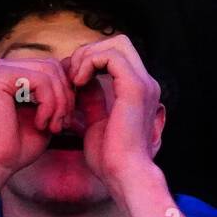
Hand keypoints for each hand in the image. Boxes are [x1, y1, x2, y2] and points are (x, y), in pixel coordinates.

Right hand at [0, 57, 75, 175]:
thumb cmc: (20, 145)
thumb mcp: (48, 112)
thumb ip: (58, 89)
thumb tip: (76, 65)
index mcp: (10, 72)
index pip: (53, 67)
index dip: (67, 92)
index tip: (66, 120)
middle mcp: (1, 65)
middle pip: (53, 66)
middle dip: (65, 97)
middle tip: (61, 124)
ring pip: (50, 72)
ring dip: (59, 103)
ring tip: (53, 126)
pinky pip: (41, 81)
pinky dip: (48, 105)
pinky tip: (40, 124)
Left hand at [63, 36, 162, 185]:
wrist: (124, 175)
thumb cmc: (110, 158)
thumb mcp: (96, 122)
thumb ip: (92, 100)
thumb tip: (80, 83)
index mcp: (139, 90)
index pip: (117, 55)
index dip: (91, 59)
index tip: (71, 79)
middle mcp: (146, 82)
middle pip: (119, 42)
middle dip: (90, 52)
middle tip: (72, 74)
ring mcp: (143, 83)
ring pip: (116, 43)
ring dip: (88, 56)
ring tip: (73, 79)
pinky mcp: (135, 87)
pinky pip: (110, 57)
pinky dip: (89, 63)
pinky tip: (78, 82)